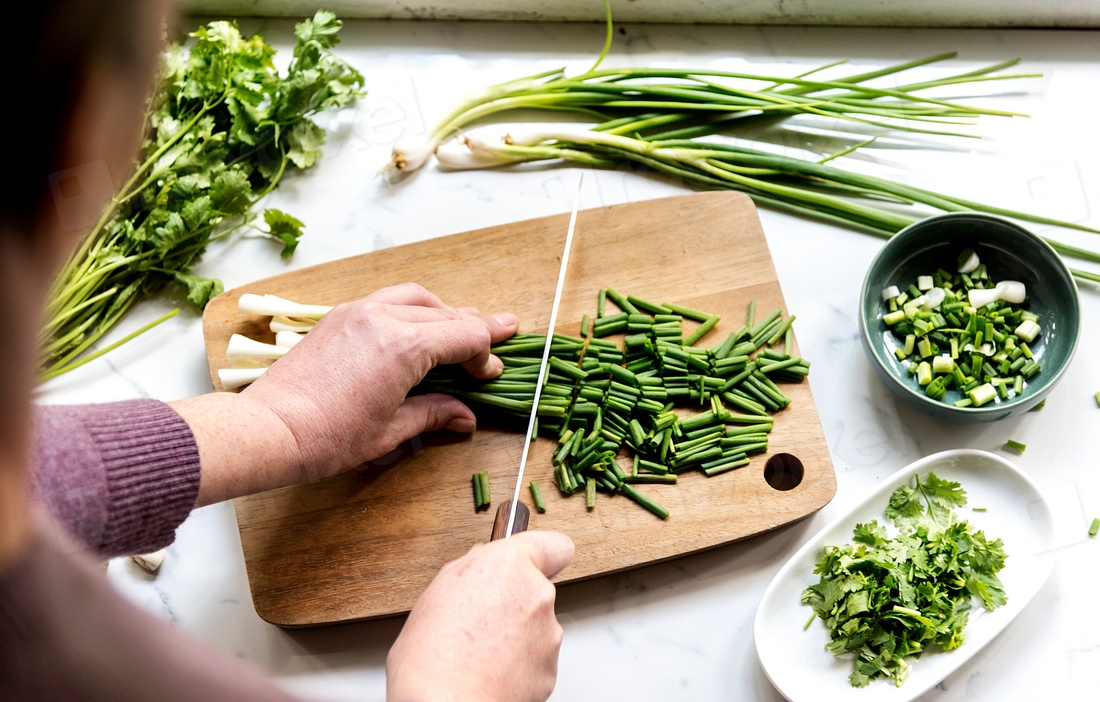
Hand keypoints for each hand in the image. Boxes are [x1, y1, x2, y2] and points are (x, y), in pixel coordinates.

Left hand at [174, 283, 517, 504]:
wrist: (268, 429)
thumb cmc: (328, 438)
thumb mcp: (391, 432)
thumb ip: (434, 415)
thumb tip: (465, 416)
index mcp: (405, 347)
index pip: (465, 337)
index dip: (485, 354)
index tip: (492, 373)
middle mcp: (384, 318)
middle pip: (446, 315)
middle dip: (475, 329)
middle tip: (501, 333)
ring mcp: (359, 312)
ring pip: (418, 299)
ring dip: (444, 312)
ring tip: (461, 327)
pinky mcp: (339, 316)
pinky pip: (388, 300)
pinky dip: (413, 309)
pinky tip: (418, 326)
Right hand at [387, 531, 574, 701]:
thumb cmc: (431, 656)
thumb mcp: (437, 591)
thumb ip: (471, 570)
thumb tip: (480, 565)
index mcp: (509, 564)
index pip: (554, 545)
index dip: (543, 554)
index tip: (534, 561)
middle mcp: (537, 594)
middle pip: (536, 588)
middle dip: (514, 601)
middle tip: (480, 620)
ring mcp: (548, 633)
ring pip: (537, 625)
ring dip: (517, 634)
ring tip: (480, 651)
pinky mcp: (550, 669)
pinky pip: (537, 657)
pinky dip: (520, 664)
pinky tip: (491, 670)